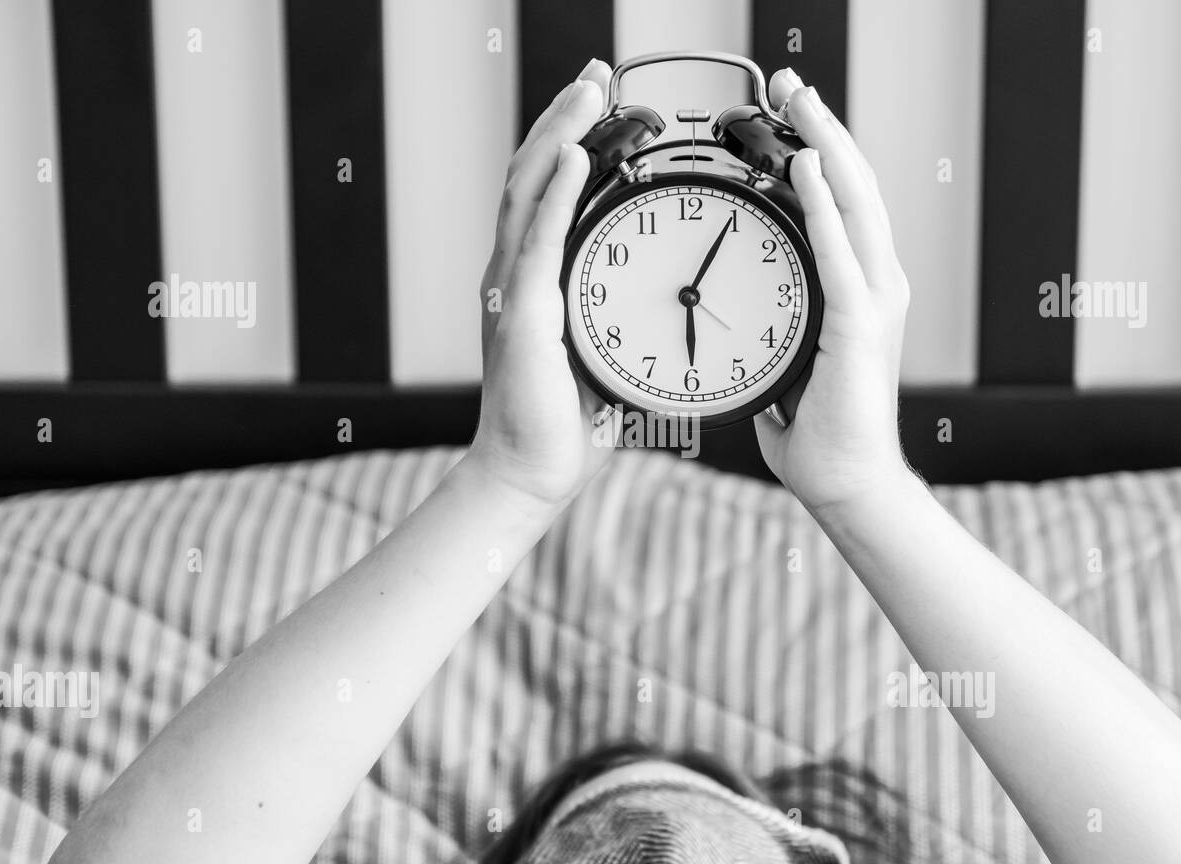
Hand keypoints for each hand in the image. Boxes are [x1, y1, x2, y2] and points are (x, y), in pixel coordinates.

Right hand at [468, 60, 620, 512]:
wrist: (533, 469)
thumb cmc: (569, 420)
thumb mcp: (602, 349)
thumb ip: (618, 312)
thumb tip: (668, 293)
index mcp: (534, 279)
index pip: (546, 193)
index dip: (568, 141)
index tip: (600, 104)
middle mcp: (514, 274)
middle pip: (532, 175)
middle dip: (563, 119)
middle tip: (596, 77)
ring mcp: (512, 291)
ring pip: (527, 193)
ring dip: (558, 136)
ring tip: (588, 95)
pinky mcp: (522, 315)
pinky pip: (538, 242)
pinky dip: (557, 196)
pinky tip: (576, 160)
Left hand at [753, 70, 913, 517]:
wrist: (845, 481)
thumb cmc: (815, 430)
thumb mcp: (785, 361)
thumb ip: (770, 328)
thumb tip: (733, 312)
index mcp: (857, 288)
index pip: (842, 204)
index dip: (821, 152)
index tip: (788, 115)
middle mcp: (876, 282)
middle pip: (854, 186)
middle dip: (823, 127)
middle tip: (791, 83)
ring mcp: (875, 299)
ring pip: (855, 203)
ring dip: (827, 144)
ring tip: (799, 100)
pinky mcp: (858, 323)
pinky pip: (839, 252)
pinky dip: (823, 205)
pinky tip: (808, 166)